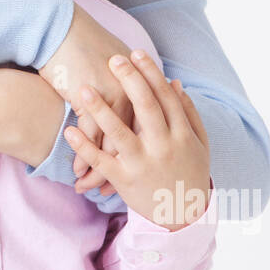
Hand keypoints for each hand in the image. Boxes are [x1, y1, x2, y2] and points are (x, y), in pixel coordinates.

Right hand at [38, 3, 134, 192]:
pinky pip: (89, 137)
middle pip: (133, 141)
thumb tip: (130, 99)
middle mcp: (132, 92)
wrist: (61, 28)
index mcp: (141, 83)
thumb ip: (124, 84)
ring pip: (111, 144)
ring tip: (93, 188)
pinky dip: (83, 158)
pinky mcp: (89, 99)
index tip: (137, 173)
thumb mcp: (111, 64)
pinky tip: (77, 172)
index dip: (141, 152)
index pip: (146, 127)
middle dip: (125, 169)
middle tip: (116, 190)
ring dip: (101, 169)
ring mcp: (112, 96)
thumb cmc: (83, 46)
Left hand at [63, 50, 211, 227]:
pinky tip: (69, 132)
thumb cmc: (190, 173)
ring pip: (120, 134)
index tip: (136, 53)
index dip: (151, 74)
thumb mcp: (199, 143)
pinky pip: (102, 162)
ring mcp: (143, 164)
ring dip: (100, 110)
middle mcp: (163, 146)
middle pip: (146, 108)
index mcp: (182, 134)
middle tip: (113, 59)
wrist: (184, 216)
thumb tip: (175, 82)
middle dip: (130, 81)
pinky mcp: (125, 180)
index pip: (166, 97)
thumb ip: (189, 113)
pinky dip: (85, 148)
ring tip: (84, 89)